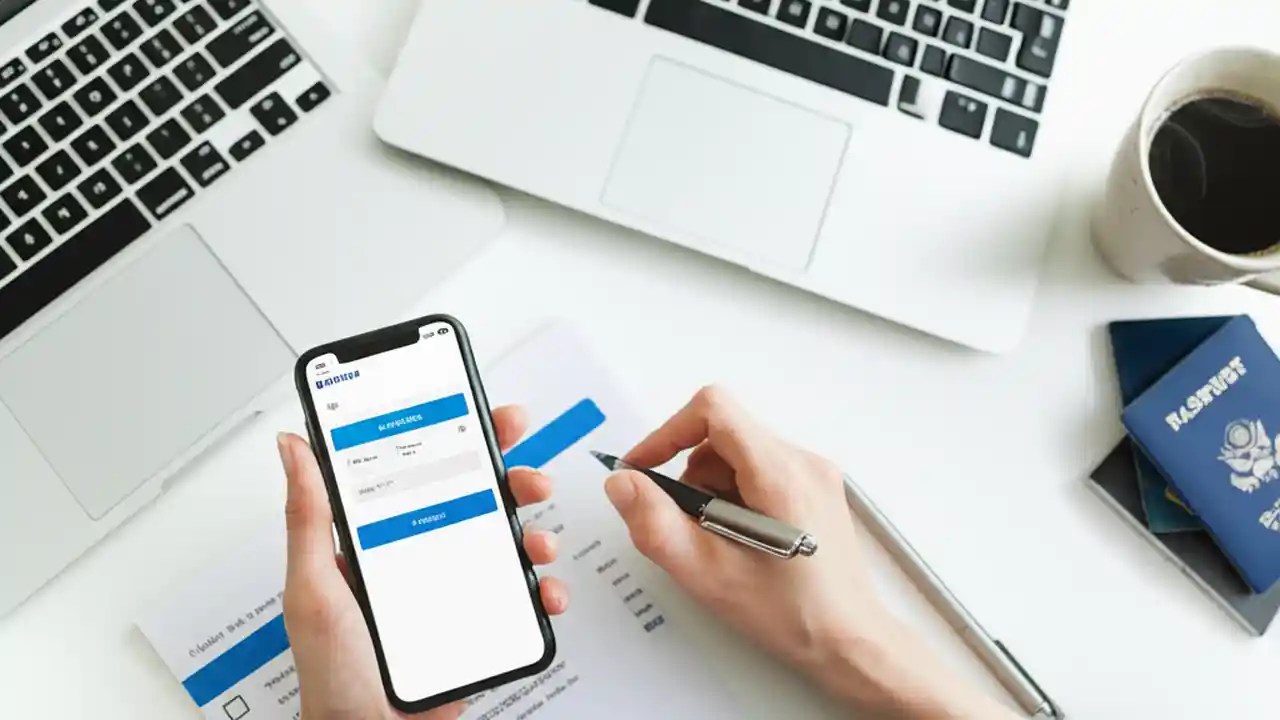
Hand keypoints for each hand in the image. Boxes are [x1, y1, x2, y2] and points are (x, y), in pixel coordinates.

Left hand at [279, 405, 568, 719]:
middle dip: (511, 477)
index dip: (456, 438)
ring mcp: (454, 588)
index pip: (421, 470)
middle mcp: (421, 555)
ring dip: (535, 531)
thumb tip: (293, 449)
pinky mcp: (481, 622)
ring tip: (538, 540)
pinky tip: (542, 590)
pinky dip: (543, 589)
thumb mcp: (313, 586)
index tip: (480, 415)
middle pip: (476, 498)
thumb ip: (308, 517)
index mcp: (380, 537)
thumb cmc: (332, 673)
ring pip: (508, 542)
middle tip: (525, 475)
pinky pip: (523, 597)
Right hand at [604, 387, 1013, 718]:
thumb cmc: (791, 614)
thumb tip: (622, 483)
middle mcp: (802, 461)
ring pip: (738, 454)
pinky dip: (735, 497)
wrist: (851, 642)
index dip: (667, 433)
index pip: (713, 409)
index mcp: (779, 473)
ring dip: (712, 490)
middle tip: (688, 528)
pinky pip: (759, 471)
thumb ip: (656, 524)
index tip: (643, 470)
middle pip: (722, 435)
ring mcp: (814, 473)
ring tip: (719, 543)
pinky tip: (741, 541)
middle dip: (691, 477)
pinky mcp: (816, 488)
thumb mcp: (708, 574)